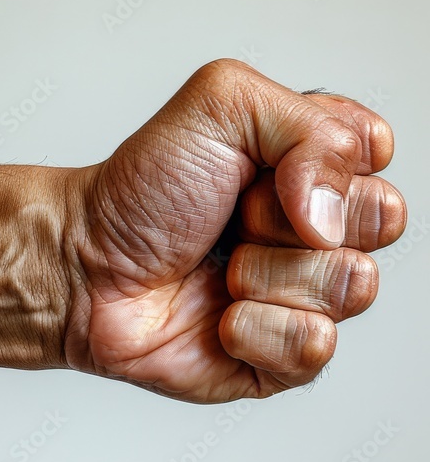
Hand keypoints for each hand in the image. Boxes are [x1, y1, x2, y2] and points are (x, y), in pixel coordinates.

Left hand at [62, 59, 406, 403]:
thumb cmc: (140, 192)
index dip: (324, 161)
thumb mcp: (220, 105)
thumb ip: (308, 121)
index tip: (260, 166)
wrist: (83, 265)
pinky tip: (218, 317)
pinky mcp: (283, 356)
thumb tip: (336, 209)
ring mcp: (304, 295)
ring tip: (221, 269)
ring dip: (269, 273)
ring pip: (352, 286)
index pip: (374, 153)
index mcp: (311, 165)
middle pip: (378, 220)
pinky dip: (257, 329)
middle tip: (234, 218)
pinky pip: (316, 346)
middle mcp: (317, 230)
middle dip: (293, 216)